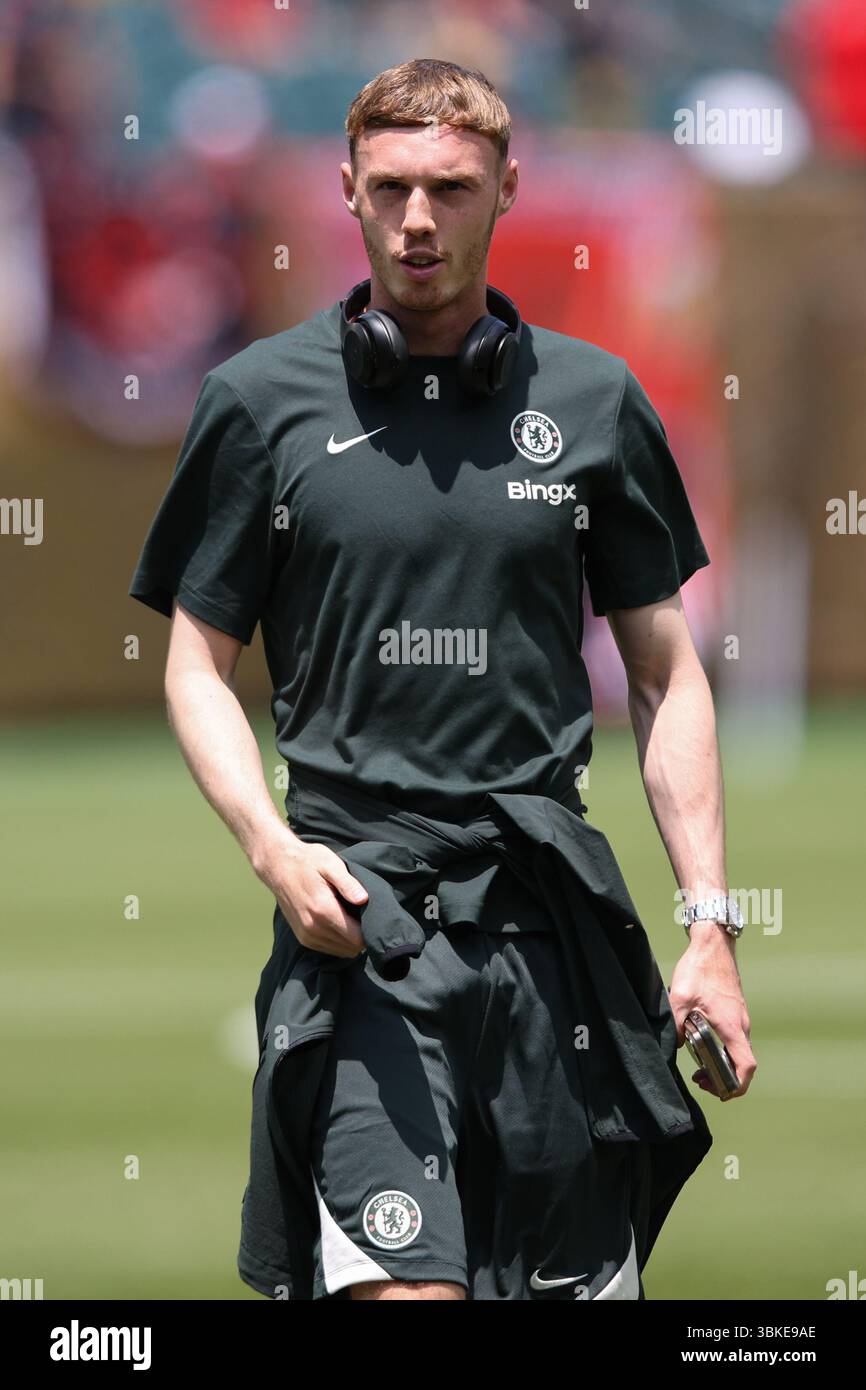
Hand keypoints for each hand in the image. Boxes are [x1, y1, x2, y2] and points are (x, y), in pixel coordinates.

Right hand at [251, 828, 368, 957]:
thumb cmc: (308, 861)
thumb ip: (348, 884)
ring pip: (341, 952)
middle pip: (351, 948)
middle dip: (362, 936)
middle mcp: (313, 928)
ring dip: (350, 940)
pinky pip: (328, 949)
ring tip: (352, 919)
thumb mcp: (331, 864)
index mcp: (323, 910)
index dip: (370, 931)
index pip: (357, 939)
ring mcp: (306, 935)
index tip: (374, 917)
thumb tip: (364, 900)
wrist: (278, 865)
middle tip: (365, 916)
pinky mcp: (302, 938)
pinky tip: (340, 923)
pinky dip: (338, 941)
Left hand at [667, 923, 756, 1098]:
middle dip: (724, 1079)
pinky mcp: (735, 1011)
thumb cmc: (699, 968)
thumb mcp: (679, 997)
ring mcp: (740, 1017)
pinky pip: (734, 1039)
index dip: (737, 1086)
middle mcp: (741, 1024)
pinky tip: (702, 1043)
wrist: (713, 943)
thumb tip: (674, 1046)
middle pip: (742, 1064)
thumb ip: (676, 1024)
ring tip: (699, 1067)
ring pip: (739, 1051)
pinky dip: (723, 1049)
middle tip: (700, 1081)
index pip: (746, 1066)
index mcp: (732, 1026)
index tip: (720, 1092)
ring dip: (723, 1064)